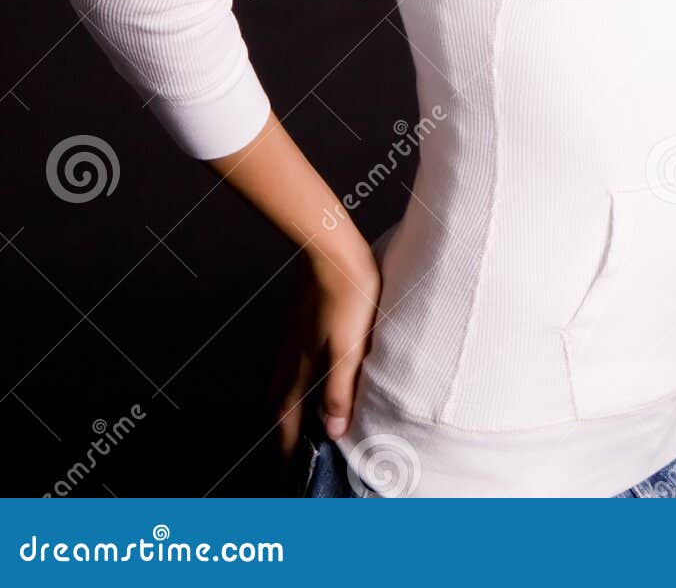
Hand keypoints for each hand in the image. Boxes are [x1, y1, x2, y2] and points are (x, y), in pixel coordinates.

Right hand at [270, 238, 380, 461]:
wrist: (330, 247)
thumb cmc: (347, 296)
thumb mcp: (349, 348)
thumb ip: (339, 391)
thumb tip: (333, 432)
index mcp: (301, 369)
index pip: (287, 420)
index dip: (286, 448)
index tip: (285, 474)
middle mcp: (291, 358)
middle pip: (279, 405)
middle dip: (282, 433)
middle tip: (288, 454)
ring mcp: (293, 339)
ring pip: (284, 384)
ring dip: (288, 408)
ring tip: (298, 423)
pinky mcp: (300, 323)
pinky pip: (292, 365)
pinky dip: (296, 383)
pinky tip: (310, 376)